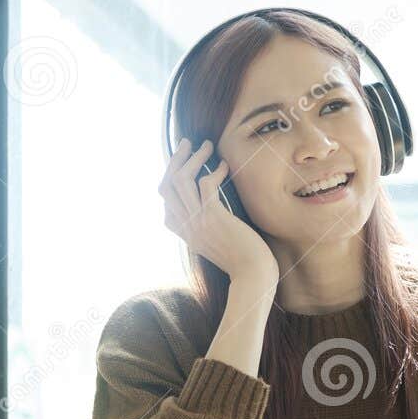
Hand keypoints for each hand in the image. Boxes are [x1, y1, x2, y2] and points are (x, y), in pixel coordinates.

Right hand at [160, 138, 278, 286]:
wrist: (252, 275)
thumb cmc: (242, 259)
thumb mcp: (216, 242)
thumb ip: (207, 225)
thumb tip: (211, 204)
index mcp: (185, 233)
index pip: (165, 201)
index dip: (170, 178)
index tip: (182, 163)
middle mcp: (186, 226)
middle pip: (167, 185)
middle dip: (175, 160)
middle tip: (187, 143)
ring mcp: (197, 222)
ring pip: (181, 180)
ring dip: (194, 158)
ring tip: (206, 146)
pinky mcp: (214, 217)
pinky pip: (206, 184)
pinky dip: (215, 170)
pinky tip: (224, 167)